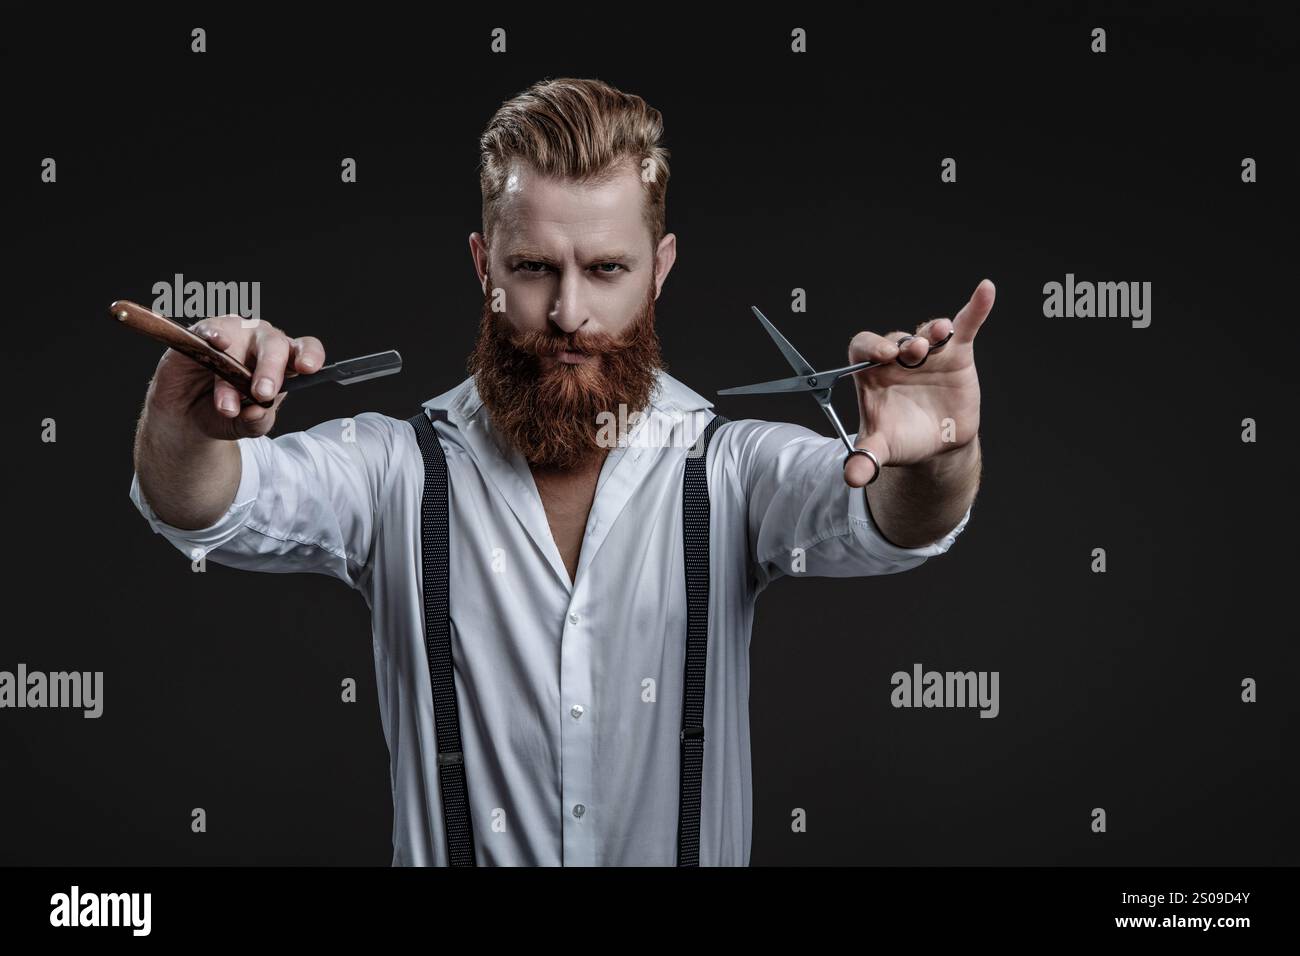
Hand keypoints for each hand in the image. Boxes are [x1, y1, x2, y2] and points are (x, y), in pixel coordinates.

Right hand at [145, 315, 325, 440]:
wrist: (185, 415)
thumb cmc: (225, 414)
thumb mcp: (243, 426)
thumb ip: (255, 421)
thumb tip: (258, 411)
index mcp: (283, 362)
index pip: (305, 349)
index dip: (309, 355)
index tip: (308, 368)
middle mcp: (262, 343)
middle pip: (275, 346)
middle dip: (270, 370)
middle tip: (263, 393)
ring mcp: (235, 333)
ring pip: (241, 341)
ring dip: (234, 372)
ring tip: (227, 404)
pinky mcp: (204, 333)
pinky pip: (211, 328)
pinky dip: (214, 335)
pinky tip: (218, 343)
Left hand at [843, 279, 992, 487]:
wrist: (936, 444)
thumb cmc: (902, 438)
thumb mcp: (881, 449)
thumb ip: (865, 459)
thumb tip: (853, 479)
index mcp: (872, 372)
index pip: (863, 347)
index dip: (871, 346)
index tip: (881, 356)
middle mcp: (898, 357)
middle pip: (897, 340)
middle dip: (905, 344)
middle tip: (914, 354)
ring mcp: (929, 353)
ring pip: (929, 332)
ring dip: (933, 330)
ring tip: (938, 336)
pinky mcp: (957, 353)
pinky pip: (965, 325)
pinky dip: (976, 308)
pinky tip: (985, 290)